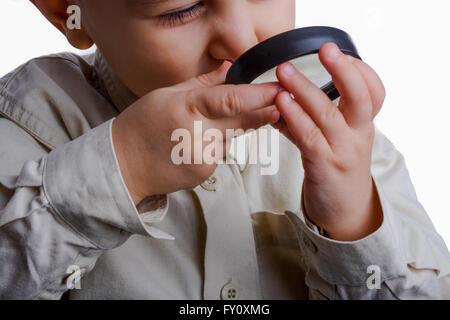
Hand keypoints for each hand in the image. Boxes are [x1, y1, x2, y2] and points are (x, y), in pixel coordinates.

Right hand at [112, 61, 281, 204]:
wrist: (124, 166)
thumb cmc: (141, 126)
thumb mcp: (166, 95)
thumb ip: (202, 84)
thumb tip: (229, 69)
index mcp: (186, 108)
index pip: (231, 100)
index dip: (259, 95)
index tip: (279, 89)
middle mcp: (198, 135)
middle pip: (242, 121)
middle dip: (263, 112)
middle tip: (280, 103)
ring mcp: (203, 158)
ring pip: (230, 137)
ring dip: (227, 129)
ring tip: (196, 128)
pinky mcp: (206, 173)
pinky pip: (220, 153)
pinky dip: (214, 145)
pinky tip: (193, 144)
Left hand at [274, 42, 384, 240]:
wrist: (344, 213)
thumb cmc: (336, 171)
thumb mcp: (332, 141)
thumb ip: (310, 120)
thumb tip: (281, 99)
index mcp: (363, 127)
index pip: (375, 93)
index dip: (361, 71)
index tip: (341, 52)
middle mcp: (358, 137)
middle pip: (360, 99)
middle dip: (343, 71)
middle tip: (326, 49)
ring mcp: (343, 152)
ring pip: (328, 116)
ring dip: (305, 91)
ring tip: (285, 73)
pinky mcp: (324, 167)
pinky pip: (309, 138)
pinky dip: (294, 118)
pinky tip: (280, 105)